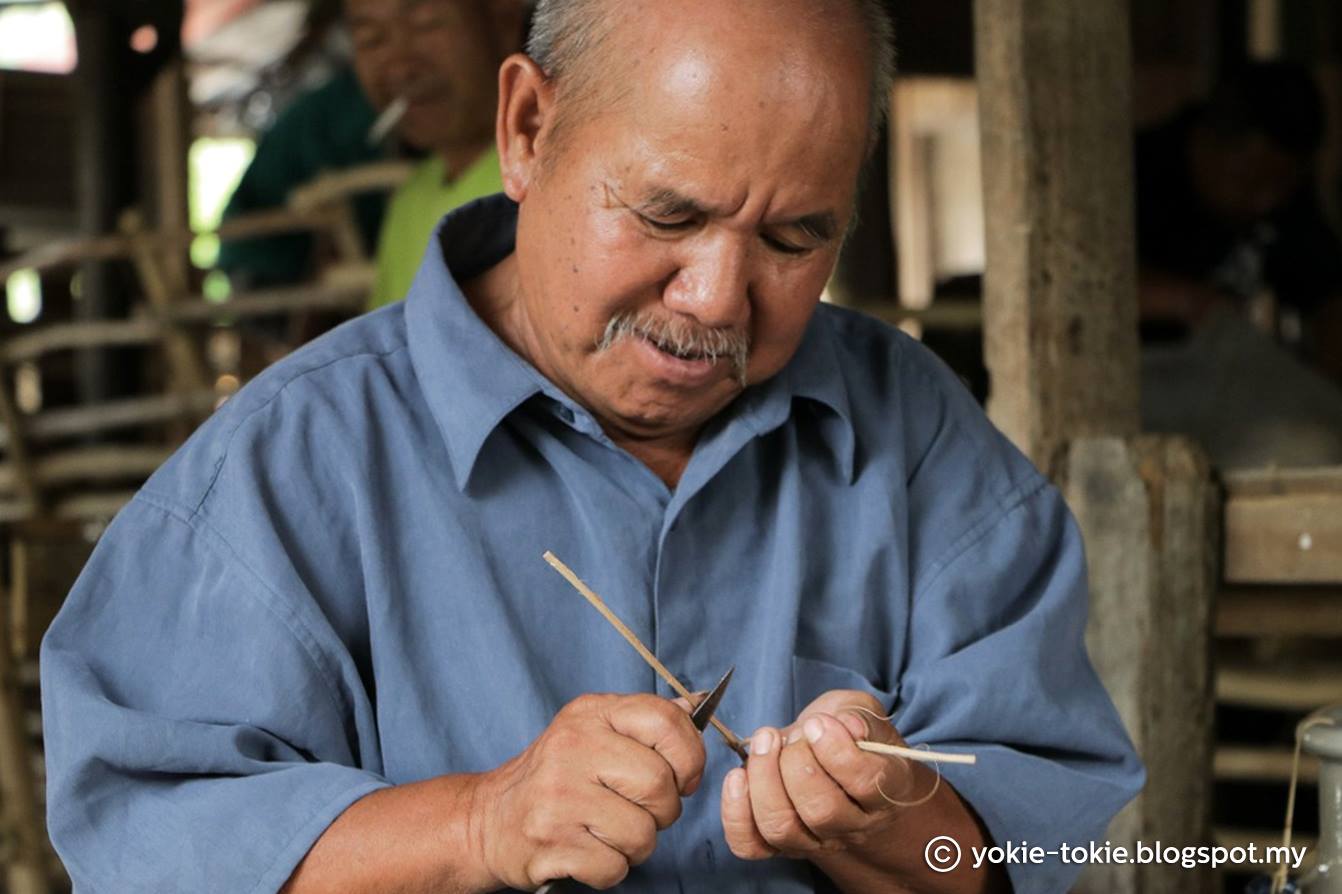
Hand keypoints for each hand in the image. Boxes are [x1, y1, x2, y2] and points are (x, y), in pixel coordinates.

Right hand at [472, 693, 705, 889]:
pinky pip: (615, 867)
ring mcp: (558, 795)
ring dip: (636, 844)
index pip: (666, 721)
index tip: (682, 777)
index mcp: (591, 713)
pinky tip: (588, 851)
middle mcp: (573, 746)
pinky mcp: (550, 841)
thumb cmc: (556, 777)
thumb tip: (698, 708)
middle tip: (641, 811)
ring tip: (609, 832)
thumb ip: (645, 722)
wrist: (489, 819)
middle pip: (659, 784)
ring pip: (642, 833)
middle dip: (663, 810)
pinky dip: (610, 868)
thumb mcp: (595, 731)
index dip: (689, 756)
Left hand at [721, 689, 921, 859]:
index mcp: (886, 789)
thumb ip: (856, 713)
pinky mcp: (778, 844)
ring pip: (783, 828)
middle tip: (789, 736)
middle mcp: (853, 824)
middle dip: (796, 763)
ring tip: (764, 743)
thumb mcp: (861, 712)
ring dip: (763, 780)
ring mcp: (814, 839)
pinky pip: (750, 844)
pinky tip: (738, 777)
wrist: (839, 769)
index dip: (836, 750)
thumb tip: (847, 725)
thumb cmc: (850, 736)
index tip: (817, 724)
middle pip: (821, 810)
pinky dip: (736, 812)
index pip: (866, 783)